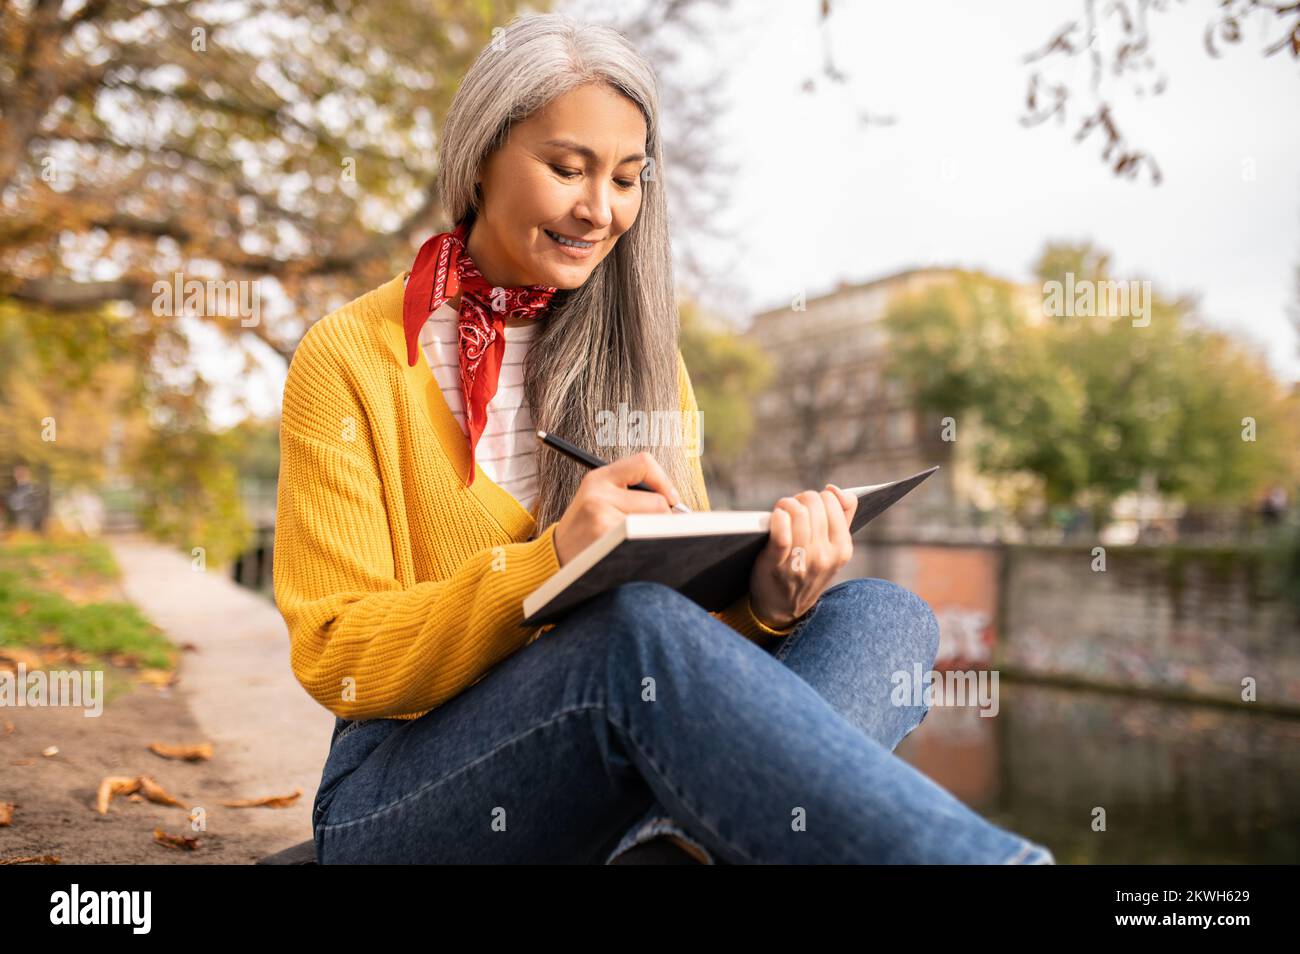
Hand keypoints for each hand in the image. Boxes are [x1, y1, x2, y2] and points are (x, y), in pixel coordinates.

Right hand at [552, 451, 680, 565]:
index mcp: (599, 478)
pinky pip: (641, 540)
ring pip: (652, 524)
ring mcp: (600, 514)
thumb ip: (632, 494)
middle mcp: (598, 492)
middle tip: (651, 530)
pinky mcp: (604, 536)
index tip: (670, 498)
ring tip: (633, 541)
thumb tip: (676, 505)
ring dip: (651, 535)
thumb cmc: (585, 531)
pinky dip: (643, 548)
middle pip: (657, 501)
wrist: (555, 557)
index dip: (663, 480)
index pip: (643, 462)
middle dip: (662, 519)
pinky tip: (627, 551)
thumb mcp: (600, 500)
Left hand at [748, 484, 856, 629]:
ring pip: (798, 513)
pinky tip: (777, 517)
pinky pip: (781, 533)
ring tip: (781, 511)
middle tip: (792, 508)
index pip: (833, 501)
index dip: (818, 497)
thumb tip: (836, 490)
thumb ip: (842, 517)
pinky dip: (778, 519)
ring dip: (786, 504)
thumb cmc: (806, 570)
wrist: (782, 608)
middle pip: (813, 503)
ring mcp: (802, 561)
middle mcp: (825, 555)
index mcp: (842, 549)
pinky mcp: (777, 564)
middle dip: (800, 499)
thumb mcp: (832, 550)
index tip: (809, 506)